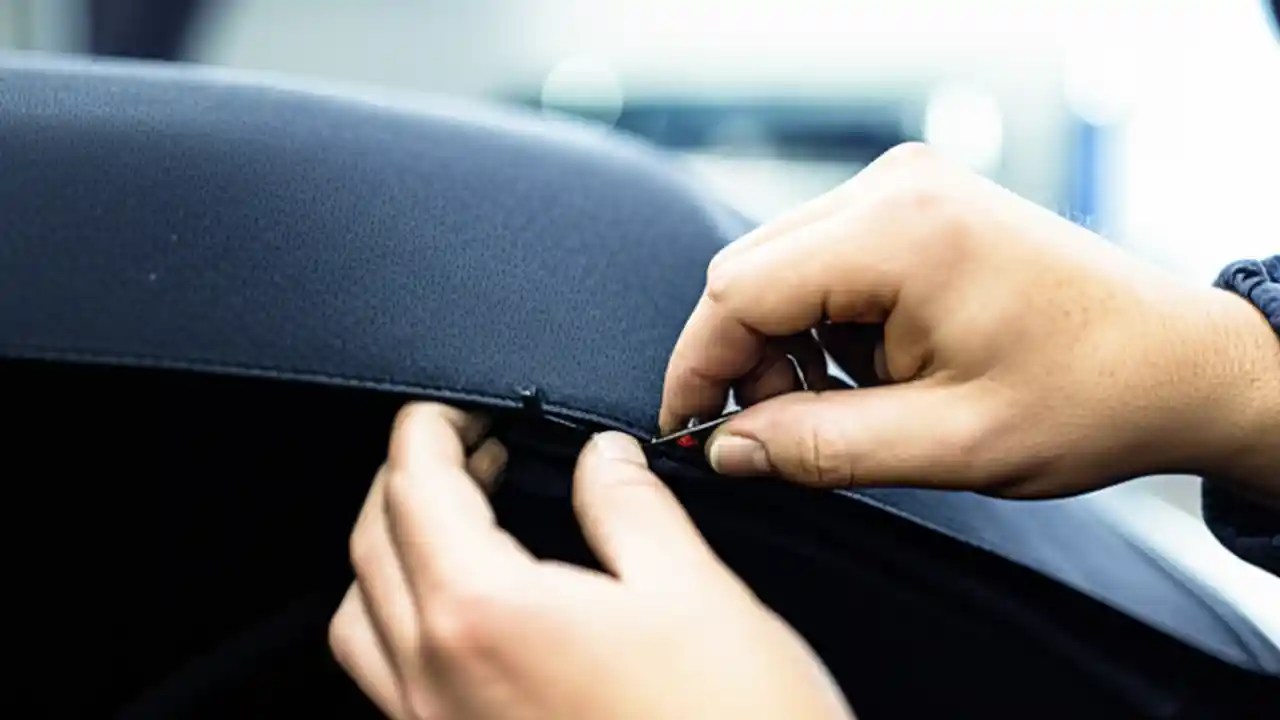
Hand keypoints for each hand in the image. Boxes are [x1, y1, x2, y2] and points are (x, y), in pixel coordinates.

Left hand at [329, 402, 853, 719]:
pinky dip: (404, 621)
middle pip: (373, 544)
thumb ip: (631, 507)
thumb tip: (605, 458)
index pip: (414, 487)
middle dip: (410, 477)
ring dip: (393, 551)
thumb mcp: (693, 593)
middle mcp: (438, 681)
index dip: (430, 428)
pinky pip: (391, 680)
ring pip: (363, 618)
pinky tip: (469, 614)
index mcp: (484, 616)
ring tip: (457, 522)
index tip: (458, 408)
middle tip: (470, 448)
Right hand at [661, 142, 1279, 499]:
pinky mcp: (916, 205)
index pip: (739, 291)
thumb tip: (727, 449)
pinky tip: (868, 370)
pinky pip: (822, 260)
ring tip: (843, 407)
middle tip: (777, 434)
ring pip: (780, 266)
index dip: (699, 368)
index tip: (687, 429)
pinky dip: (821, 323)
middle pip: (750, 272)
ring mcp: (906, 189)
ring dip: (784, 344)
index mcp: (900, 235)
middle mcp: (894, 190)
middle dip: (744, 360)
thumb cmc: (1089, 397)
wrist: (1177, 360)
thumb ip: (820, 448)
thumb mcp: (948, 445)